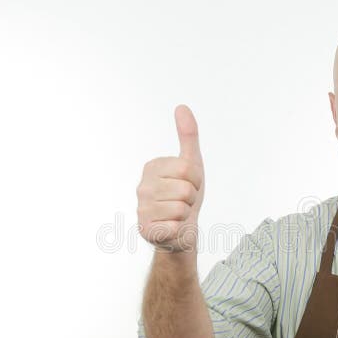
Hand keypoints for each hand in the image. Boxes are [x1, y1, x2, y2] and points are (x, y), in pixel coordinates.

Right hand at [136, 105, 204, 252]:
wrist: (179, 231)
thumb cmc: (185, 196)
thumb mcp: (191, 164)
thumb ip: (188, 136)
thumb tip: (182, 107)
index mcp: (152, 167)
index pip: (187, 168)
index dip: (196, 180)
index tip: (189, 185)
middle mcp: (142, 186)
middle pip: (185, 189)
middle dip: (191, 198)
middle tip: (183, 202)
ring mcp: (141, 209)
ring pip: (180, 208)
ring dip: (185, 214)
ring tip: (177, 214)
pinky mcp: (145, 230)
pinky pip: (174, 226)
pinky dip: (178, 229)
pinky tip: (170, 227)